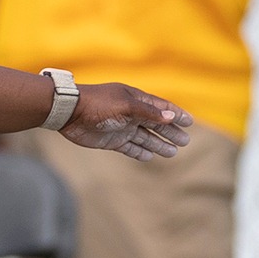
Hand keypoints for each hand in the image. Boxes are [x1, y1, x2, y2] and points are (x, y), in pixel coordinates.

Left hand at [58, 83, 193, 161]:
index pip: (161, 107)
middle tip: (185, 142)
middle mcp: (130, 113)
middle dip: (170, 133)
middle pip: (155, 124)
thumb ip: (149, 112)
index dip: (176, 114)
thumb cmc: (98, 104)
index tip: (190, 122)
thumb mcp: (126, 106)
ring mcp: (121, 127)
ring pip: (144, 137)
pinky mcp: (111, 140)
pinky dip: (139, 152)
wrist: (68, 112)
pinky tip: (149, 157)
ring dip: (158, 144)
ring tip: (173, 152)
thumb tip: (172, 116)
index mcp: (135, 100)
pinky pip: (129, 147)